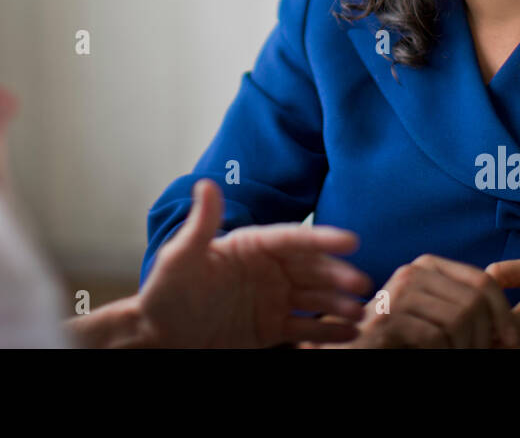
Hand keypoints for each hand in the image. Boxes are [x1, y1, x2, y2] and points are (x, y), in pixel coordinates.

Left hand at [137, 180, 371, 346]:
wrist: (158, 336)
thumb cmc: (166, 292)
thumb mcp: (181, 257)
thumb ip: (201, 223)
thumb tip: (206, 183)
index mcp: (251, 246)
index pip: (293, 238)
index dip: (322, 239)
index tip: (350, 240)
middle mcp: (267, 269)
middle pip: (311, 269)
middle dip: (338, 275)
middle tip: (361, 284)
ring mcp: (271, 299)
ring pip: (313, 298)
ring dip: (339, 303)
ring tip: (360, 312)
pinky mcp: (271, 328)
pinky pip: (304, 328)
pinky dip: (328, 330)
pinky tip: (350, 332)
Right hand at [312, 253, 519, 347]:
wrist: (354, 347)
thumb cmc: (400, 336)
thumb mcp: (435, 316)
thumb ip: (463, 309)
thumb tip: (507, 329)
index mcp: (428, 266)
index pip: (482, 281)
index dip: (504, 313)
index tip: (510, 341)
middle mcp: (413, 271)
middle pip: (474, 302)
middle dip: (486, 337)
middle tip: (480, 355)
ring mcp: (398, 292)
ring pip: (459, 320)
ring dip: (466, 349)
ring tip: (456, 358)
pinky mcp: (388, 317)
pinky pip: (436, 337)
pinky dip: (444, 354)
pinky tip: (434, 358)